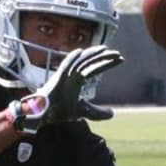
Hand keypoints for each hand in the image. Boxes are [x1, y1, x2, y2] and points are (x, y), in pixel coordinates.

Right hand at [7, 45, 123, 133]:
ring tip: (106, 50)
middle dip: (104, 57)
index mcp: (78, 80)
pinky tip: (79, 51)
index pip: (96, 68)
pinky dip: (71, 58)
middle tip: (118, 54)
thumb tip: (112, 114)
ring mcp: (65, 75)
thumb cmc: (60, 111)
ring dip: (92, 55)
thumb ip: (97, 112)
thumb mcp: (83, 111)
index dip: (108, 63)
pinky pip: (64, 66)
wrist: (44, 115)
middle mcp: (72, 75)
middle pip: (90, 62)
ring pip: (80, 61)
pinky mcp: (57, 78)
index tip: (121, 59)